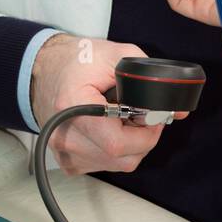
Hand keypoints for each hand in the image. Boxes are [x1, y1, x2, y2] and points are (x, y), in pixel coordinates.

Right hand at [30, 34, 186, 176]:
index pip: (117, 142)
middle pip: (122, 157)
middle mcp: (66, 134)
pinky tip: (110, 129)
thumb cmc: (77, 61)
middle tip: (139, 115)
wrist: (44, 70)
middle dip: (142, 138)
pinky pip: (105, 165)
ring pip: (117, 164)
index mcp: (73, 105)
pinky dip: (116, 151)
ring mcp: (65, 151)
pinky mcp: (68, 161)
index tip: (151, 117)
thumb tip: (177, 112)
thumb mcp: (116, 55)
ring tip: (121, 118)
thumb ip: (151, 80)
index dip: (145, 133)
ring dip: (131, 144)